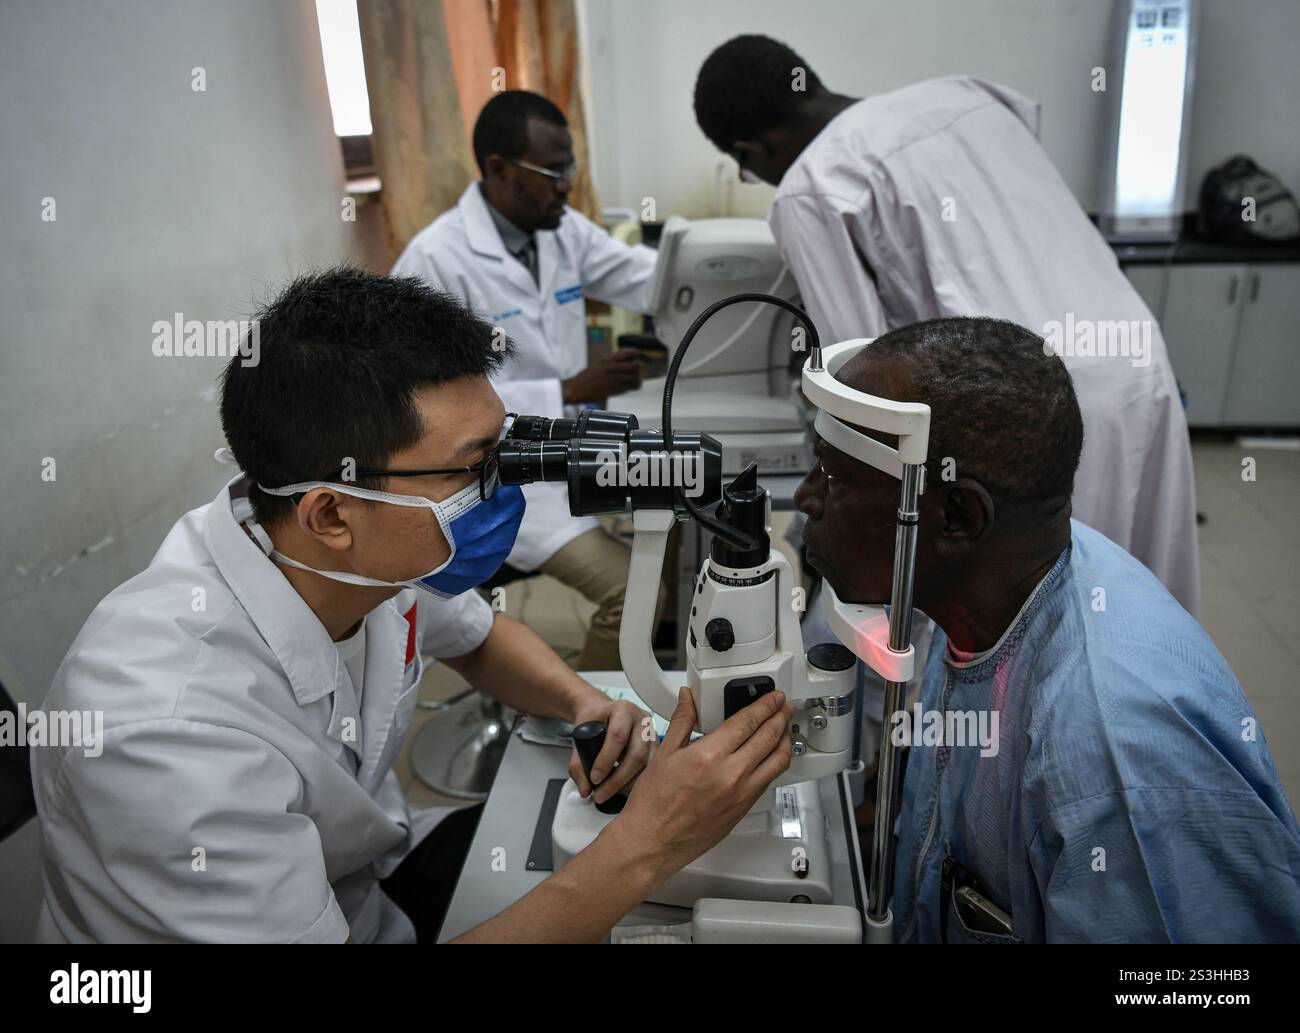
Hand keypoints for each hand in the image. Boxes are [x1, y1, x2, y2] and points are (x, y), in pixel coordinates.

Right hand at [562, 350, 642, 403]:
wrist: (575, 389)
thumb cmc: (586, 378)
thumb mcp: (599, 364)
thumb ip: (612, 361)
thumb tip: (625, 360)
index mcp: (608, 359)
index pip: (629, 352)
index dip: (635, 354)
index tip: (636, 358)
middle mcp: (611, 367)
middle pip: (636, 366)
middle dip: (638, 370)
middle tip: (635, 373)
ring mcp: (613, 379)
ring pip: (634, 379)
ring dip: (636, 381)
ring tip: (633, 383)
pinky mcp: (613, 390)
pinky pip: (627, 388)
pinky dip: (628, 388)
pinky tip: (624, 388)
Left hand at [568, 697, 654, 804]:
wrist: (602, 711)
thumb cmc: (594, 719)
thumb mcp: (580, 734)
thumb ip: (578, 764)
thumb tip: (585, 790)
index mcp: (623, 709)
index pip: (618, 736)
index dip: (606, 760)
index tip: (594, 778)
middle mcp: (642, 720)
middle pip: (637, 754)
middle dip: (618, 779)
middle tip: (600, 793)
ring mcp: (652, 733)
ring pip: (646, 764)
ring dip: (627, 784)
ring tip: (608, 793)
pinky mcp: (656, 747)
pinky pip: (650, 769)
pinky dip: (636, 782)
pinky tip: (621, 788)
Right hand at [608, 687, 794, 883]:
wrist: (652, 842)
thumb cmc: (653, 803)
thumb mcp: (663, 754)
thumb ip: (681, 721)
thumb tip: (688, 698)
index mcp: (709, 756)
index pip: (748, 722)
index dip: (766, 705)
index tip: (773, 698)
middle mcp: (730, 775)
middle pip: (769, 738)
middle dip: (781, 717)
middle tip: (786, 706)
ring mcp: (741, 794)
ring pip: (777, 762)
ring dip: (786, 740)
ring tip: (785, 728)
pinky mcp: (743, 810)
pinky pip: (768, 781)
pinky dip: (775, 763)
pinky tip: (771, 756)